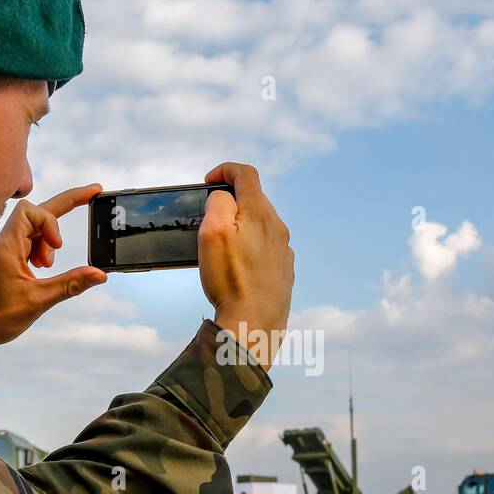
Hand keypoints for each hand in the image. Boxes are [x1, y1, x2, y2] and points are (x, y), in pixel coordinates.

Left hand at [0, 185, 106, 355]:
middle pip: (36, 212)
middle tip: (94, 193)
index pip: (30, 210)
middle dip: (67, 205)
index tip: (58, 247)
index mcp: (6, 247)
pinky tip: (39, 269)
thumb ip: (70, 284)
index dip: (50, 222)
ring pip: (31, 228)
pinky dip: (38, 249)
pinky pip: (23, 241)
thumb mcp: (38, 301)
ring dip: (47, 242)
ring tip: (47, 268)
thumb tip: (99, 274)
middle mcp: (0, 242)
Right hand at [199, 162, 294, 369]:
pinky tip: (239, 267)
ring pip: (262, 225)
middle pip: (255, 200)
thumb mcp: (212, 233)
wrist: (253, 324)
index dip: (224, 170)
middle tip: (210, 216)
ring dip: (243, 226)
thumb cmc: (229, 281)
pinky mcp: (284, 271)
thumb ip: (218, 203)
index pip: (246, 174)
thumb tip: (224, 196)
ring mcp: (284, 250)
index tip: (208, 181)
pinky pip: (267, 249)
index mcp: (259, 214)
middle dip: (232, 201)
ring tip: (223, 245)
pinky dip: (252, 248)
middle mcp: (277, 228)